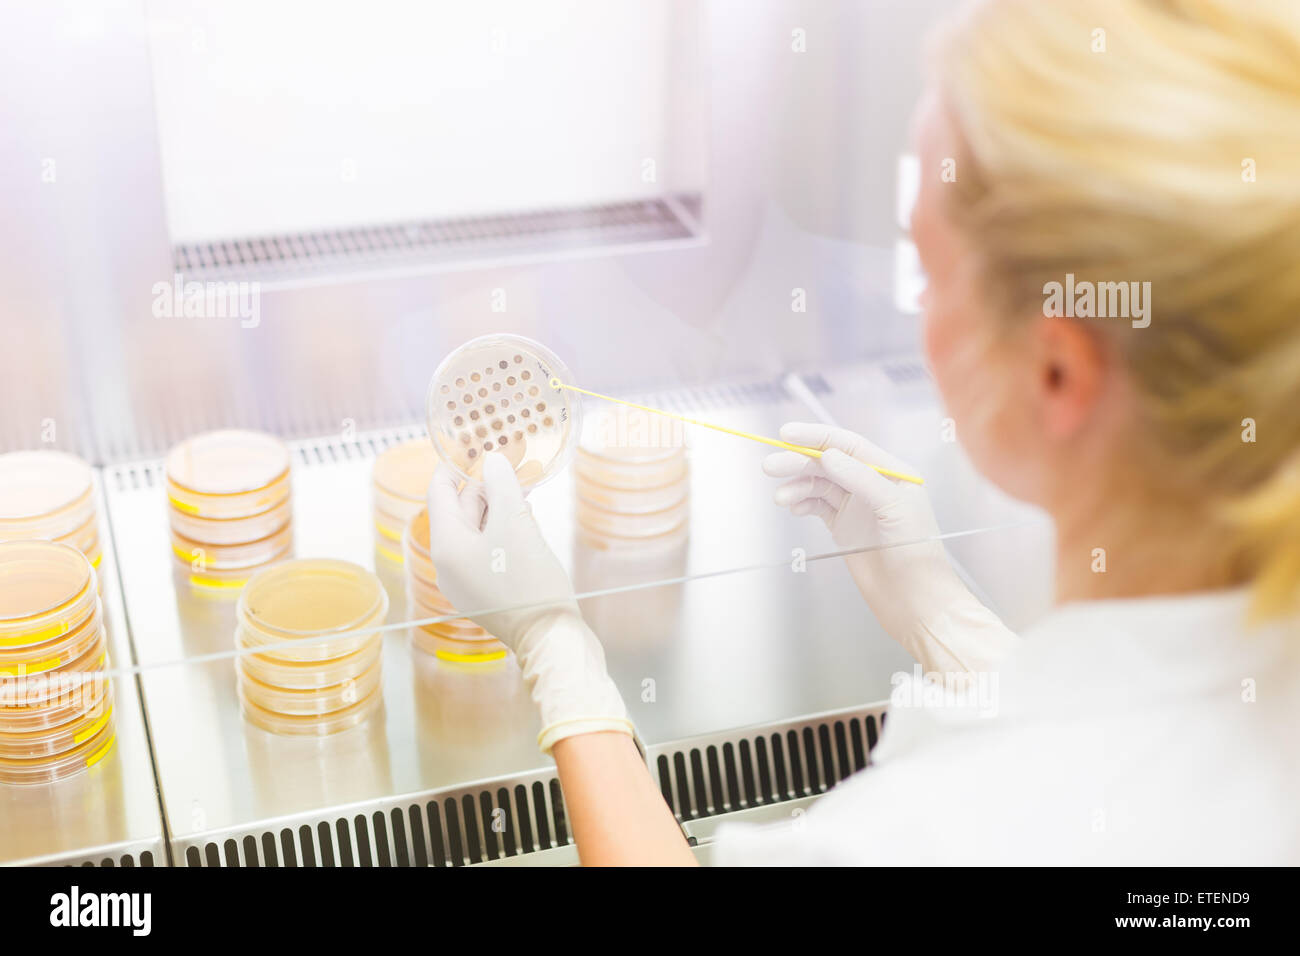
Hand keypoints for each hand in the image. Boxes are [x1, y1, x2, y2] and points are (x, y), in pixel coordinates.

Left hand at [425, 453, 634, 752]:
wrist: (551, 638)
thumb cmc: (529, 580)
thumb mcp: (516, 523)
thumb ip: (502, 485)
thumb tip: (492, 460)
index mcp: (446, 547)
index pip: (440, 493)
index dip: (456, 465)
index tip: (473, 443)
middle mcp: (449, 564)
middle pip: (461, 510)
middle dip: (486, 483)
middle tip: (510, 457)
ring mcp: (467, 580)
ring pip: (478, 529)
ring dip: (498, 504)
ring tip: (523, 482)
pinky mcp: (487, 589)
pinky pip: (489, 548)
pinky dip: (503, 527)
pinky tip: (525, 513)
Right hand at [764, 423, 1017, 673]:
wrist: (914, 601)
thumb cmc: (917, 553)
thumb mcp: (894, 508)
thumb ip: (861, 478)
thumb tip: (828, 455)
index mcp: (890, 472)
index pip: (848, 444)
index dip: (816, 436)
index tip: (786, 434)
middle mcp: (872, 484)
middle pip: (828, 462)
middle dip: (798, 462)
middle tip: (770, 466)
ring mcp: (856, 506)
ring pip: (819, 484)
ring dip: (797, 486)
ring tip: (780, 498)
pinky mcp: (844, 527)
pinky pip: (817, 506)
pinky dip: (802, 503)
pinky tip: (793, 507)